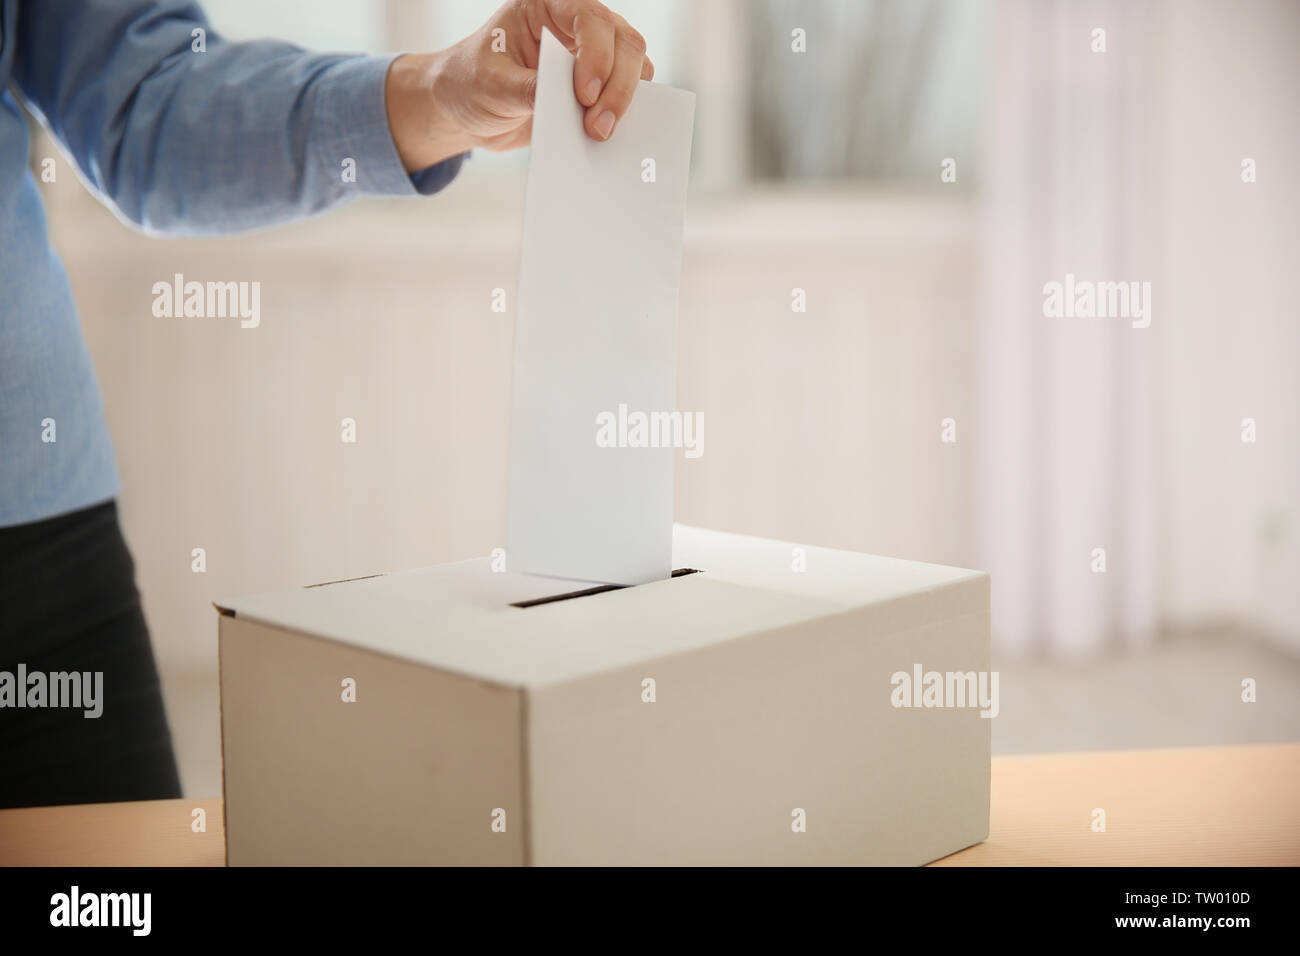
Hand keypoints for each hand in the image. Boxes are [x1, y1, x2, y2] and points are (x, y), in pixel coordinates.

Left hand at [385, 0, 654, 172]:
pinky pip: (628, 91)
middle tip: (598, 126)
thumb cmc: (469, 83)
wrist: (467, 110)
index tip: (584, 94)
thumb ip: (528, 89)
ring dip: (624, 100)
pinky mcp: (599, 84)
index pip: (588, 18)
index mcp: (545, 5)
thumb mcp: (492, 86)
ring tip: (599, 133)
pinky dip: (626, 112)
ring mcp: (591, 52)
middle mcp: (574, 23)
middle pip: (622, 41)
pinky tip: (610, 132)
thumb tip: (570, 102)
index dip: (595, 54)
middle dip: (616, 86)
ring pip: (634, 64)